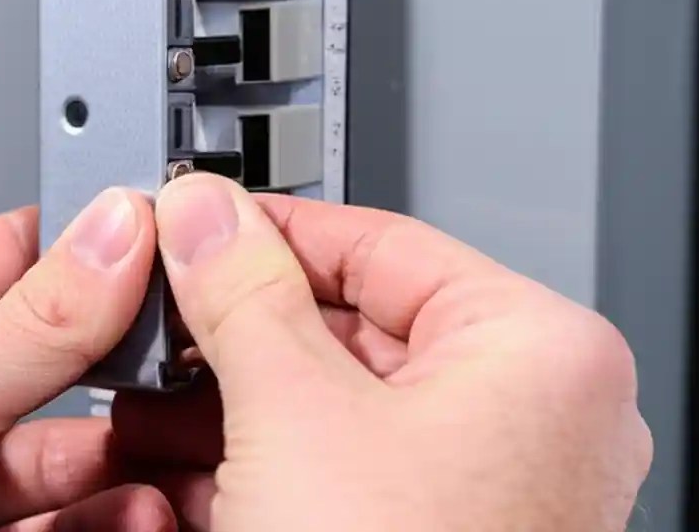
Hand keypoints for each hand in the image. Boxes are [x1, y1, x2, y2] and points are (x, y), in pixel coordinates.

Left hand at [0, 190, 175, 531]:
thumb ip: (23, 328)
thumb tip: (116, 235)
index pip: (4, 260)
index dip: (89, 249)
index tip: (170, 245)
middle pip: (53, 366)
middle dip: (126, 371)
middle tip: (192, 366)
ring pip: (68, 457)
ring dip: (132, 458)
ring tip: (179, 458)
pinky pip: (60, 526)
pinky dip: (111, 517)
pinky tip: (141, 512)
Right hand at [115, 175, 651, 530]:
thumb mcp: (293, 415)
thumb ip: (244, 292)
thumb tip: (207, 215)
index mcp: (542, 351)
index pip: (385, 241)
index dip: (274, 228)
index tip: (199, 223)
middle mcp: (539, 414)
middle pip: (360, 325)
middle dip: (245, 328)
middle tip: (164, 316)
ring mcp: (499, 483)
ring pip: (347, 402)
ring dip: (244, 397)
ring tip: (157, 396)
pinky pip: (355, 467)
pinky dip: (277, 460)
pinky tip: (196, 466)